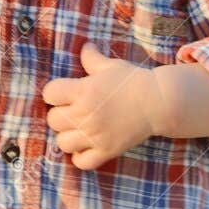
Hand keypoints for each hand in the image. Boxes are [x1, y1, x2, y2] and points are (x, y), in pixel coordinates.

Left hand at [41, 42, 164, 170]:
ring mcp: (95, 135)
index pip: (49, 93)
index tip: (63, 93)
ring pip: (62, 143)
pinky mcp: (106, 150)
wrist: (159, 102)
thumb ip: (92, 58)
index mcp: (83, 90)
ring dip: (68, 136)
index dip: (54, 93)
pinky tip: (87, 147)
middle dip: (60, 114)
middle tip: (73, 112)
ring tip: (78, 130)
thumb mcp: (111, 66)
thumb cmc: (133, 81)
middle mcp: (85, 114)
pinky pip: (81, 162)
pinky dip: (80, 157)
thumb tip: (85, 46)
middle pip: (52, 120)